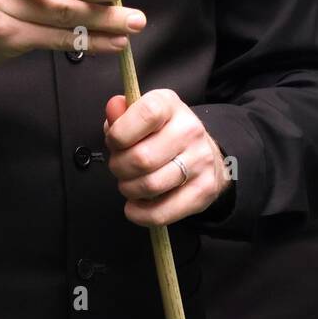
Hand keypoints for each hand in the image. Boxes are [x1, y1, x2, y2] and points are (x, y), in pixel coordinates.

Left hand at [103, 88, 231, 226]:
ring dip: (129, 190)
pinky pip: (162, 212)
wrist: (203, 153)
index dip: (120, 133)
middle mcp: (189, 129)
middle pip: (142, 158)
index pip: (146, 114)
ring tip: (129, 184)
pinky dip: (140, 214)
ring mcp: (200, 160)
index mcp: (170, 105)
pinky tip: (136, 205)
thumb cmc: (162, 134)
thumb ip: (121, 114)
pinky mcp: (204, 190)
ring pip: (150, 186)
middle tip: (119, 167)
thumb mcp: (141, 116)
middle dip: (119, 168)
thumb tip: (113, 108)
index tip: (114, 142)